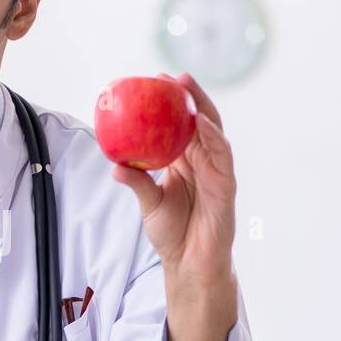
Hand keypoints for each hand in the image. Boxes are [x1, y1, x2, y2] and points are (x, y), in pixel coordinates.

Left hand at [111, 72, 235, 282]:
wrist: (190, 264)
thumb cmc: (172, 233)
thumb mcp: (149, 204)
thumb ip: (137, 182)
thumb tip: (114, 166)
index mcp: (184, 162)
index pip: (179, 126)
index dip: (170, 104)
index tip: (153, 82)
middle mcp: (202, 162)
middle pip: (199, 121)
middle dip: (188, 96)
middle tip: (170, 76)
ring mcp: (217, 172)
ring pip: (213, 132)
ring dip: (202, 107)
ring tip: (187, 88)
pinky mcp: (226, 186)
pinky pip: (222, 156)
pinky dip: (214, 137)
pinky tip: (202, 122)